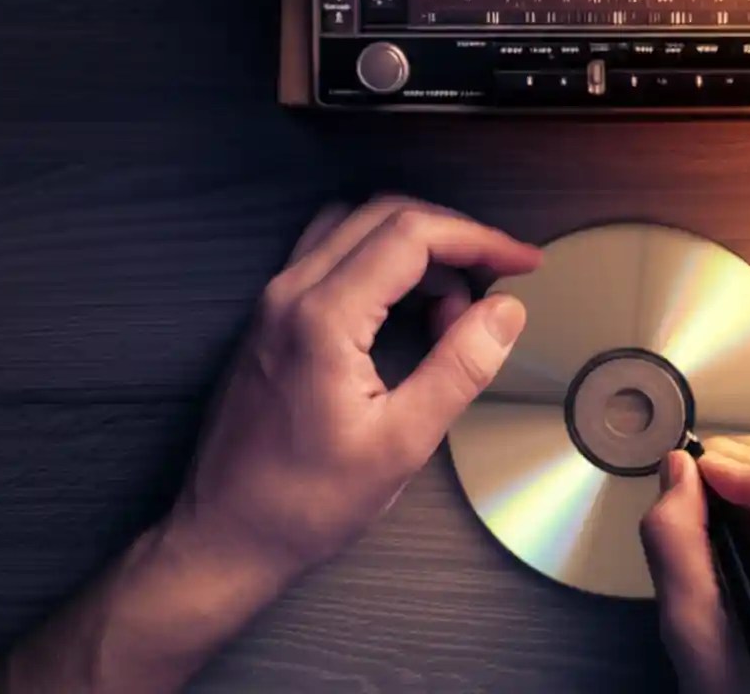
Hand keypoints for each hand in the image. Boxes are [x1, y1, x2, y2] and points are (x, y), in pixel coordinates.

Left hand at [173, 197, 541, 576]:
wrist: (226, 535)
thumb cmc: (304, 502)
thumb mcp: (401, 443)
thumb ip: (459, 368)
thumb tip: (505, 312)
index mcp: (322, 317)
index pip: (412, 234)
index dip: (478, 238)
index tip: (523, 261)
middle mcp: (290, 293)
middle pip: (384, 215)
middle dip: (453, 235)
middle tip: (499, 276)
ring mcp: (274, 302)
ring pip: (356, 228)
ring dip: (416, 246)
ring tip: (455, 305)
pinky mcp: (272, 319)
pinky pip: (333, 257)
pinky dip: (382, 263)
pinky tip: (410, 312)